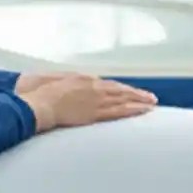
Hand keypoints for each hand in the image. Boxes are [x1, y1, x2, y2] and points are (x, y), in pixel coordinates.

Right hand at [17, 75, 156, 133]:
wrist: (41, 104)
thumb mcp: (57, 81)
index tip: (129, 92)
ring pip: (123, 99)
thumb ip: (70, 81)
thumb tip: (76, 83)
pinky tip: (142, 110)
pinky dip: (132, 110)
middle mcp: (94, 87)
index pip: (108, 85)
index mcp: (85, 79)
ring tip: (152, 103)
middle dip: (136, 94)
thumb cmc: (44, 93)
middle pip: (120, 90)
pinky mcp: (95, 113)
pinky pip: (119, 111)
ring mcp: (96, 100)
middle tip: (150, 97)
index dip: (121, 89)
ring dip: (139, 101)